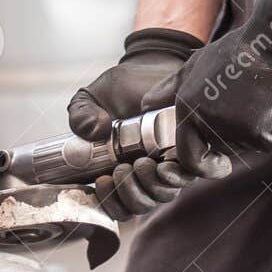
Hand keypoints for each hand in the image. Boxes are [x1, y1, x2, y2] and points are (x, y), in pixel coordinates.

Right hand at [68, 28, 202, 217]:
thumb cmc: (119, 88)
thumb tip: (93, 130)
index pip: (116, 206)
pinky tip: (163, 160)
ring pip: (163, 196)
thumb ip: (80, 115)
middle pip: (140, 206)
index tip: (101, 181)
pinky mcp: (190, 153)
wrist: (150, 66)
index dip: (109, 203)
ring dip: (150, 185)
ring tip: (141, 161)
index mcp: (117, 169)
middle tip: (122, 168)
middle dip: (129, 194)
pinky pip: (188, 177)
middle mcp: (143, 174)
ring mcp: (167, 166)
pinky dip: (175, 175)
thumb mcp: (90, 99)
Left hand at [163, 0, 271, 179]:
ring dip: (261, 128)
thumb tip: (146, 105)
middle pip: (224, 150)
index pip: (189, 158)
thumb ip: (170, 90)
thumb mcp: (195, 64)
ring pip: (251, 144)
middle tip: (250, 103)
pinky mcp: (264, 135)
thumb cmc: (237, 50)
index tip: (218, 163)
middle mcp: (209, 124)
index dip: (203, 165)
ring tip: (262, 96)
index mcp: (190, 109)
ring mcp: (236, 132)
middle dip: (238, 135)